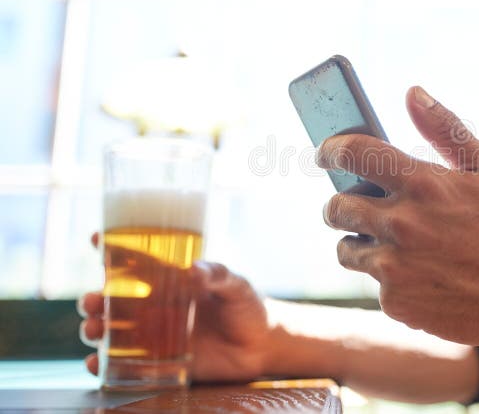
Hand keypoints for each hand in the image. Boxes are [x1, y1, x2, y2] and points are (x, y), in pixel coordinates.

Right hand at [79, 232, 272, 381]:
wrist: (262, 344)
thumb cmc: (247, 305)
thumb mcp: (236, 284)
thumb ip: (218, 275)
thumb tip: (194, 269)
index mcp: (170, 279)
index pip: (134, 260)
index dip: (111, 247)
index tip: (95, 238)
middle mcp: (156, 305)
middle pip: (111, 299)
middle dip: (92, 299)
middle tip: (91, 301)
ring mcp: (155, 333)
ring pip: (112, 329)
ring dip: (94, 328)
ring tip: (95, 329)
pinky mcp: (161, 361)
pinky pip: (126, 364)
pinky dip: (105, 365)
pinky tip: (96, 364)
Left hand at [316, 87, 478, 347]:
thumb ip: (447, 129)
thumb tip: (412, 93)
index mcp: (423, 183)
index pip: (352, 153)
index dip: (331, 149)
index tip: (326, 154)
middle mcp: (401, 224)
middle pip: (334, 207)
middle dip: (340, 203)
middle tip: (355, 206)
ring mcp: (395, 267)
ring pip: (346, 249)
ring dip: (360, 243)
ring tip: (391, 244)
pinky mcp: (396, 302)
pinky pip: (374, 283)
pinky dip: (390, 278)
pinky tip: (421, 276)